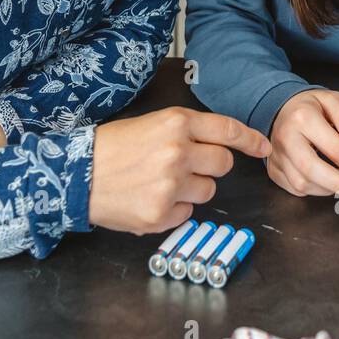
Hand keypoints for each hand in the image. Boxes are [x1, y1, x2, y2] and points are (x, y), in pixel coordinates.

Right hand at [88, 107, 270, 233]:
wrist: (74, 175)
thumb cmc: (112, 148)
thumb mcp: (150, 124)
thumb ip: (186, 132)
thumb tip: (222, 143)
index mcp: (176, 124)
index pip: (227, 130)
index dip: (250, 139)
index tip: (263, 146)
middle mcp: (178, 152)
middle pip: (224, 164)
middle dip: (212, 166)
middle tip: (185, 166)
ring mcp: (171, 185)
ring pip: (208, 191)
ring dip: (192, 189)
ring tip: (160, 183)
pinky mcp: (161, 214)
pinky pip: (188, 214)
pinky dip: (174, 210)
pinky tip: (150, 199)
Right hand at [267, 90, 338, 197]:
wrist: (281, 108)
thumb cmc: (308, 106)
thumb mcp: (331, 100)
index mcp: (303, 118)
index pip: (334, 148)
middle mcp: (287, 138)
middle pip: (311, 170)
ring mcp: (278, 156)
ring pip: (302, 183)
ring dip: (328, 189)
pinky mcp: (274, 169)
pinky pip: (294, 188)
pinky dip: (314, 190)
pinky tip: (327, 183)